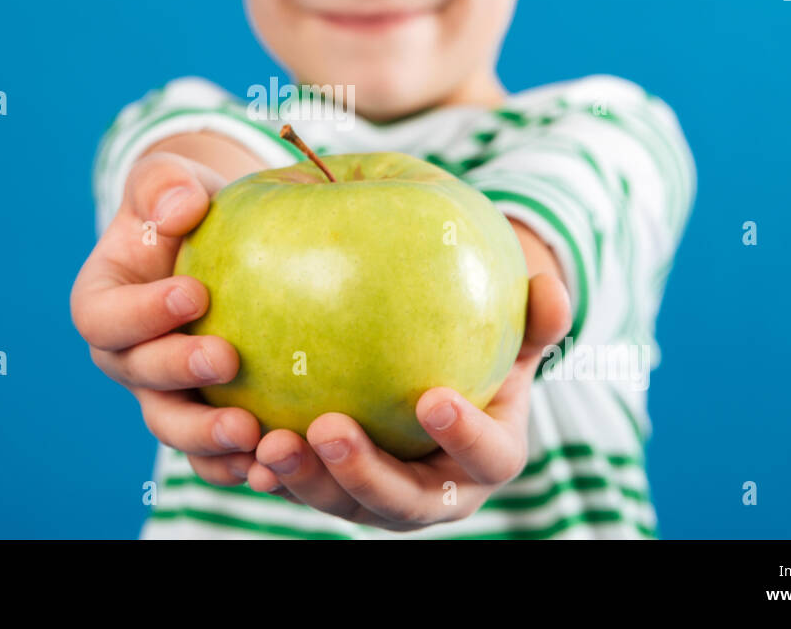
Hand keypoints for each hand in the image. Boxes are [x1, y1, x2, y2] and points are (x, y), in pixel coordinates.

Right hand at [70, 152, 262, 485]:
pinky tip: (272, 466)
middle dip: (179, 372)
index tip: (194, 293)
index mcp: (102, 303)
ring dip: (207, 436)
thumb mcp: (167, 180)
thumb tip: (182, 207)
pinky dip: (236, 465)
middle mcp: (125, 357)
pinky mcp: (206, 415)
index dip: (142, 312)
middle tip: (227, 358)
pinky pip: (212, 453)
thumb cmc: (186, 205)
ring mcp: (164, 392)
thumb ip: (163, 185)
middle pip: (139, 379)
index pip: (105, 317)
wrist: (220, 240)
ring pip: (173, 427)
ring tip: (251, 432)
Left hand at [245, 272, 572, 530]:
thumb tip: (550, 285)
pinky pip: (303, 490)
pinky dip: (272, 475)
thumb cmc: (479, 349)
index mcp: (486, 456)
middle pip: (403, 501)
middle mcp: (436, 494)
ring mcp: (381, 500)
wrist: (434, 381)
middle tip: (325, 428)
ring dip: (304, 480)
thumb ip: (535, 315)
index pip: (486, 458)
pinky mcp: (335, 492)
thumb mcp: (512, 331)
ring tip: (268, 443)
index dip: (464, 436)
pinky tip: (239, 448)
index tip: (432, 396)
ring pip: (343, 504)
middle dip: (363, 473)